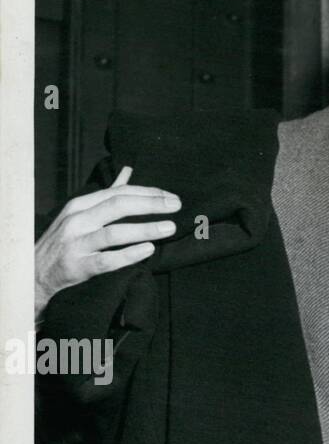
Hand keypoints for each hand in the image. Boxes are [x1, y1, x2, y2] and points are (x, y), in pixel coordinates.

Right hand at [35, 167, 180, 321]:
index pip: (118, 193)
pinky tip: (148, 250)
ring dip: (145, 229)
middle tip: (176, 207)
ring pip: (114, 233)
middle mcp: (77, 220)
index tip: (170, 197)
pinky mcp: (78, 266)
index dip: (147, 193)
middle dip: (151, 204)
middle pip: (118, 206)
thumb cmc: (65, 241)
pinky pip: (107, 260)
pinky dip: (129, 254)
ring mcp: (76, 243)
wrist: (36, 272)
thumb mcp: (81, 213)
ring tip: (170, 228)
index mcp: (80, 205)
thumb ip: (107, 194)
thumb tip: (128, 171)